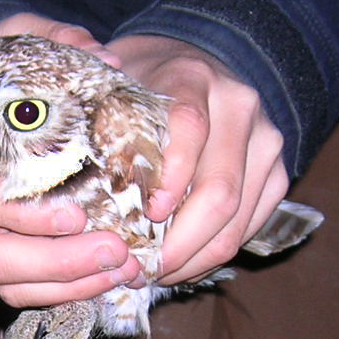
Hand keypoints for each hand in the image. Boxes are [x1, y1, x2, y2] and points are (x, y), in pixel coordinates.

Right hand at [0, 13, 143, 307]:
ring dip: (66, 285)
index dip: (26, 215)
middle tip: (117, 251)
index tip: (80, 214)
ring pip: (0, 283)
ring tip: (121, 270)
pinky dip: (60, 294)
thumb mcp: (12, 39)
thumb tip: (103, 59)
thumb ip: (52, 40)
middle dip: (58, 262)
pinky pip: (13, 293)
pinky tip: (104, 281)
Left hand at [105, 35, 289, 284]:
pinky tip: (183, 264)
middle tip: (142, 268)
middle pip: (220, 190)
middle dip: (179, 243)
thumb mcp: (116, 83)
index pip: (189, 127)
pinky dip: (214, 255)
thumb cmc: (142, 84)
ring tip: (157, 273)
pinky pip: (250, 229)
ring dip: (196, 259)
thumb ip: (97, 108)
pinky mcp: (276, 174)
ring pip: (238, 220)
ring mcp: (265, 142)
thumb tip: (63, 141)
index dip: (170, 177)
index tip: (146, 214)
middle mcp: (239, 107)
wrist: (193, 65)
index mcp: (195, 78)